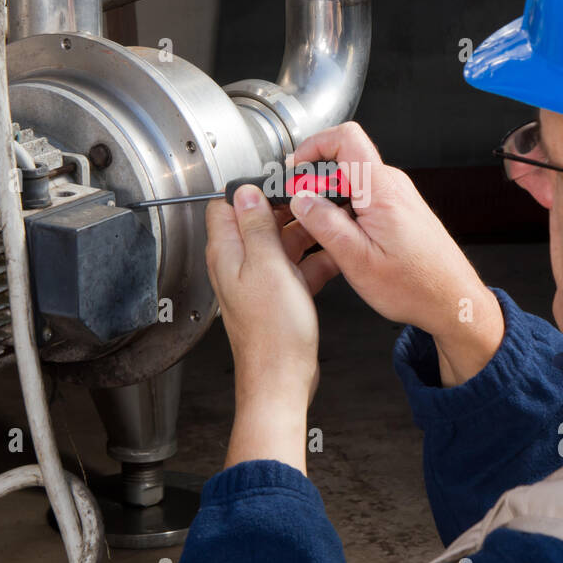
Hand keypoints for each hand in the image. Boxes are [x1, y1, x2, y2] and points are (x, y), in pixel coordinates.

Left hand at [205, 184, 318, 472]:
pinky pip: (297, 268)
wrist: (282, 379)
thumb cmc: (272, 333)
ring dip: (305, 234)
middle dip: (288, 209)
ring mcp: (260, 280)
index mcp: (228, 252)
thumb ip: (255, 225)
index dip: (254, 188)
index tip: (282, 183)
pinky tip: (334, 258)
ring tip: (331, 226)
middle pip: (260, 220)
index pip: (228, 204)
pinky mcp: (279, 296)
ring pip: (282, 243)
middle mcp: (239, 264)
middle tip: (315, 203)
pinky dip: (314, 261)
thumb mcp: (267, 266)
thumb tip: (246, 191)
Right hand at [286, 122, 503, 386]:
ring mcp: (397, 196)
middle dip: (315, 182)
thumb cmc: (415, 286)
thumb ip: (325, 224)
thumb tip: (300, 198)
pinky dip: (345, 212)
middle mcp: (392, 185)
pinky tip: (342, 241)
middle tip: (299, 213)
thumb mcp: (357, 260)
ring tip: (320, 234)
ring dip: (329, 200)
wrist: (453, 300)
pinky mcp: (399, 210)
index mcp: (381, 190)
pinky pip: (364, 198)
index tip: (294, 171)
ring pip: (352, 182)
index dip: (313, 146)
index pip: (345, 137)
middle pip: (344, 160)